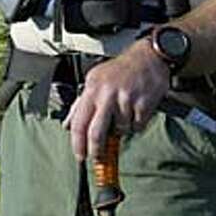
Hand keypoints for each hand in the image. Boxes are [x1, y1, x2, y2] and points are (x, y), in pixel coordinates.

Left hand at [63, 42, 170, 162]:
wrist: (148, 57)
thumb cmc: (120, 70)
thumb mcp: (95, 80)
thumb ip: (80, 104)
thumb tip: (67, 125)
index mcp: (92, 89)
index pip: (79, 122)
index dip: (77, 144)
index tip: (79, 157)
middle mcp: (106, 95)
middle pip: (96, 133)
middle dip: (96, 150)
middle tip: (97, 158)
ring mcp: (125, 99)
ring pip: (120, 130)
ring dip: (122, 129)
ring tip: (124, 114)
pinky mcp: (143, 104)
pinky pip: (136, 126)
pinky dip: (136, 124)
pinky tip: (136, 110)